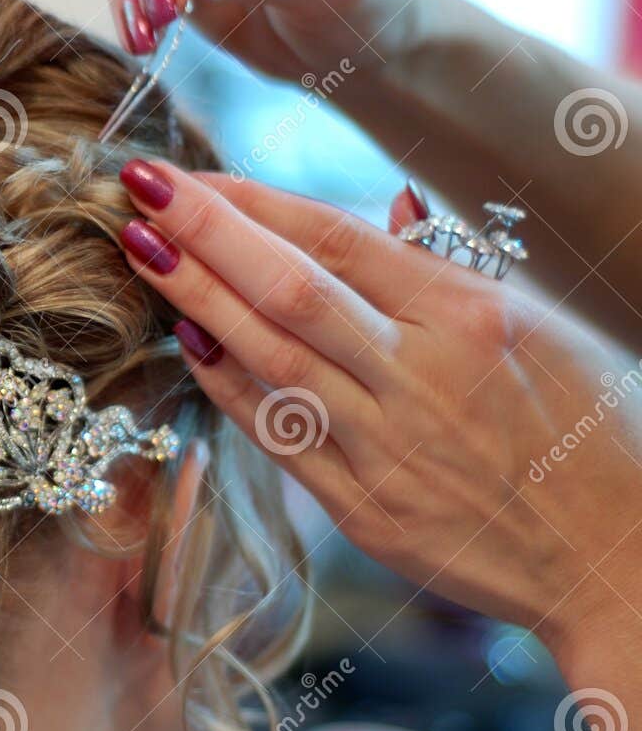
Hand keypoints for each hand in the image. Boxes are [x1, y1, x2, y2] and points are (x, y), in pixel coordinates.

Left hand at [113, 159, 641, 730]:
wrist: (619, 558)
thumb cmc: (596, 428)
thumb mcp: (544, 324)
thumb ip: (452, 267)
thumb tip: (389, 206)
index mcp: (472, 315)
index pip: (336, 238)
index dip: (250, 200)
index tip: (188, 172)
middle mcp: (423, 375)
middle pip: (288, 289)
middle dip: (203, 232)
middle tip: (137, 187)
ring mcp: (388, 446)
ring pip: (269, 357)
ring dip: (194, 298)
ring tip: (137, 248)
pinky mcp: (364, 508)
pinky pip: (277, 433)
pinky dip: (226, 383)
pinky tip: (185, 339)